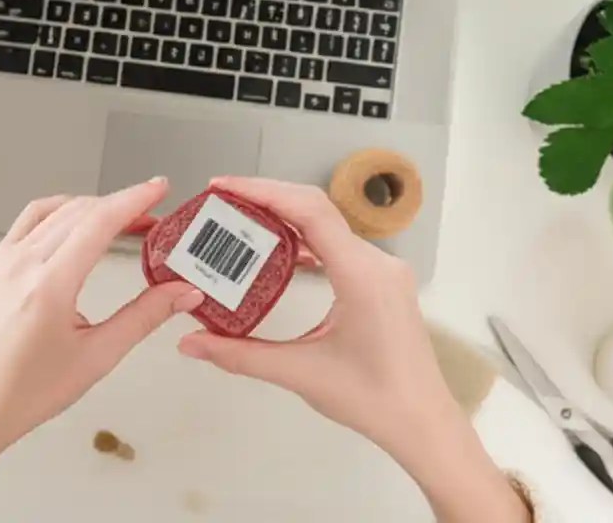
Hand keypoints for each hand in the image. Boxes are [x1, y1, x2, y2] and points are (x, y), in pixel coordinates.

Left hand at [0, 178, 202, 518]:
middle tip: (154, 215)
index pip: (98, 222)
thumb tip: (182, 292)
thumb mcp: (97, 356)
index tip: (159, 188)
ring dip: (93, 207)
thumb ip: (143, 317)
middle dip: (121, 205)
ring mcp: (6, 260)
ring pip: (56, 211)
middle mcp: (24, 263)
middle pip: (80, 211)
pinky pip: (31, 220)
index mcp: (50, 284)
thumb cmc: (28, 390)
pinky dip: (61, 212)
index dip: (134, 199)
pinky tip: (78, 223)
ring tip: (123, 219)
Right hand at [178, 178, 529, 522]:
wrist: (423, 424)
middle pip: (316, 209)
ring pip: (328, 225)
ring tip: (240, 221)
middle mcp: (377, 263)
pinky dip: (304, 239)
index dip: (262, 192)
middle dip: (266, 197)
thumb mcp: (300, 374)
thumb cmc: (372, 399)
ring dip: (285, 217)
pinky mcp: (382, 283)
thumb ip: (240, 355)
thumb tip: (189, 342)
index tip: (221, 188)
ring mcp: (383, 272)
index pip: (309, 211)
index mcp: (361, 276)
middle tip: (220, 200)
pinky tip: (276, 252)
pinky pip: (339, 246)